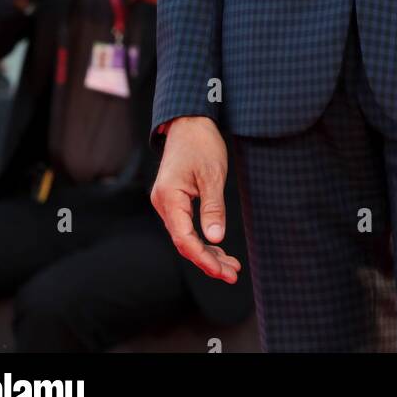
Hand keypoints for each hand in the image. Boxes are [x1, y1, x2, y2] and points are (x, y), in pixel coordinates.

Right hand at [150, 117, 241, 282]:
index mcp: (169, 198)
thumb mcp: (213, 175)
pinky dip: (202, 239)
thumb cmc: (201, 144)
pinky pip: (186, 227)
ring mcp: (166, 203)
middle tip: (233, 274)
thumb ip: (213, 207)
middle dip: (208, 261)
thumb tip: (215, 239)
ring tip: (231, 266)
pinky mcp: (174, 200)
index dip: (203, 258)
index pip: (184, 238)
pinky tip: (218, 248)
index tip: (223, 271)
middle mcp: (163, 203)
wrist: (190, 121)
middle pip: (184, 242)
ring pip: (185, 237)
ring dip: (207, 252)